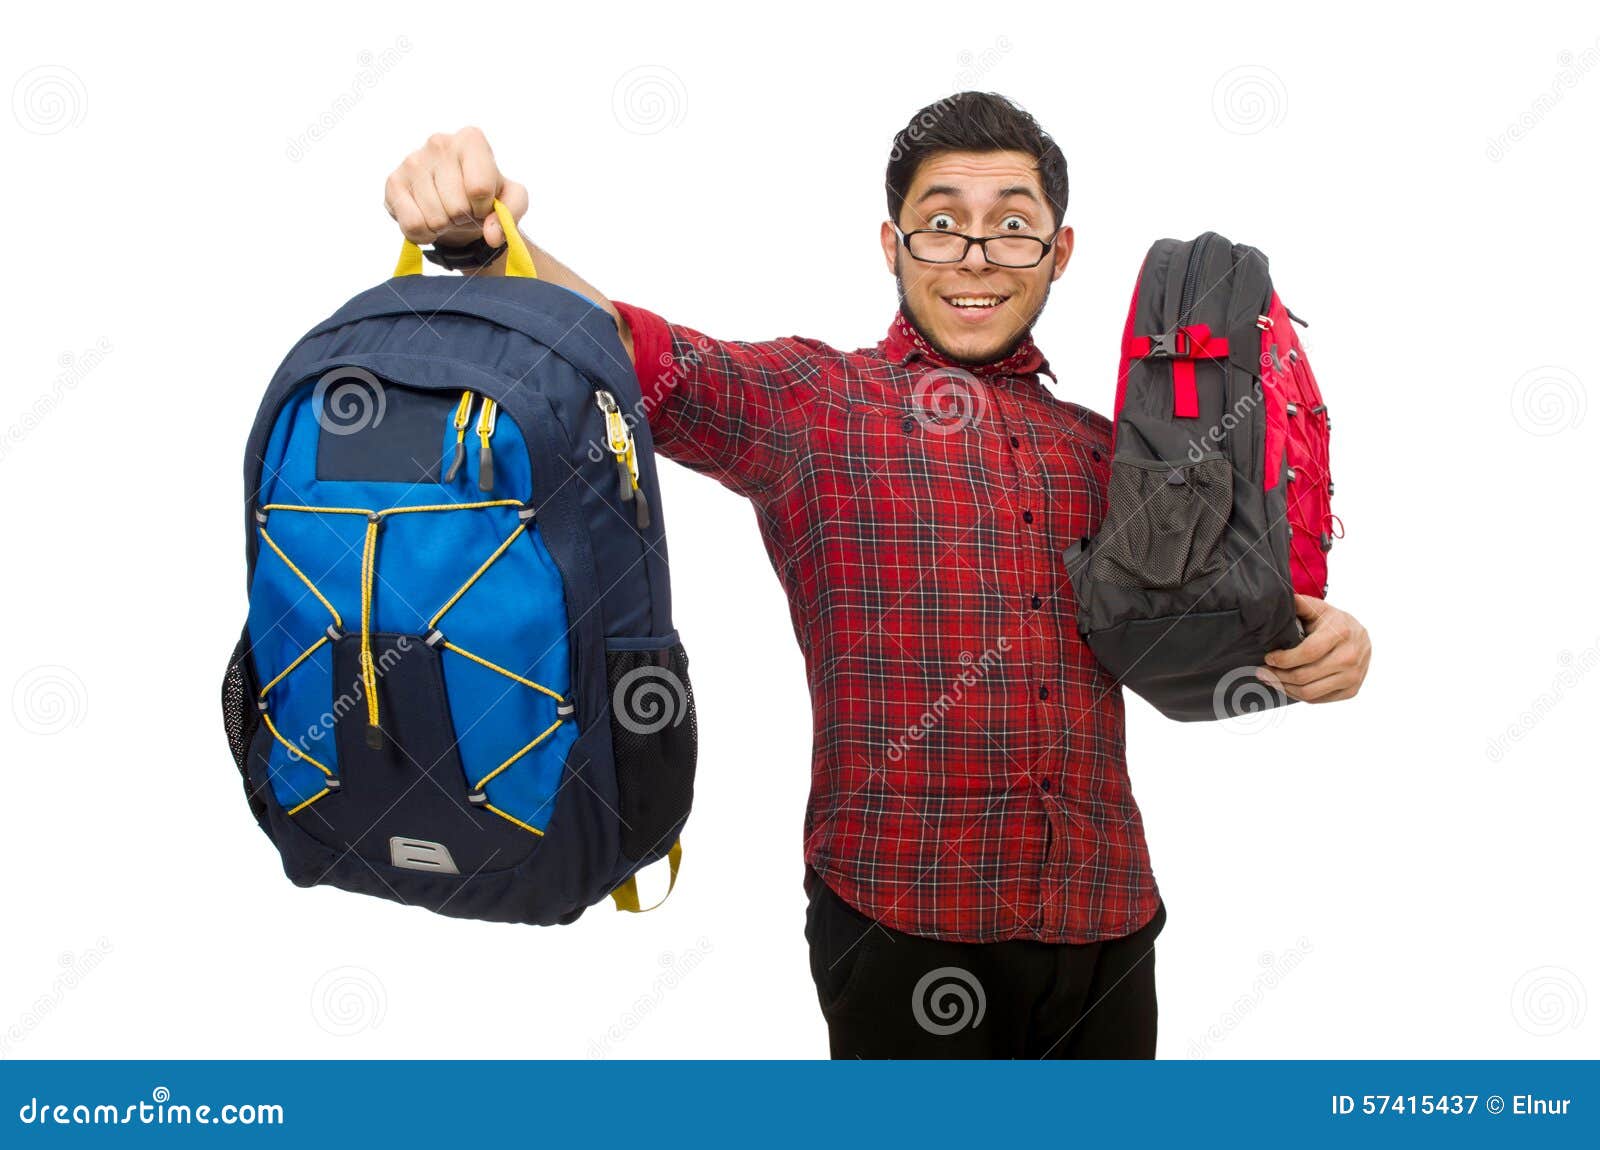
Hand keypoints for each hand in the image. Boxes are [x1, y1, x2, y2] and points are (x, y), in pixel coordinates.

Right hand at [383, 126, 527, 247]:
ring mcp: (413, 160)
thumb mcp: (512, 201)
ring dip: (445, 227)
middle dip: (464, 219)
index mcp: (472, 140)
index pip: (479, 188)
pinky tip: (428, 220)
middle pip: (457, 207)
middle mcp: (439, 142)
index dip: (484, 208)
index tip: (483, 204)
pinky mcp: (393, 182)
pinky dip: (424, 234)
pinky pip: (412, 225)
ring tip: (447, 213)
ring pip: (435, 219)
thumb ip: (511, 214)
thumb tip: (491, 235)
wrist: (457, 203)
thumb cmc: (486, 197)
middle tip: (463, 211)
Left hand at [1256, 594, 1370, 702]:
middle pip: (1305, 676)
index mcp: (1341, 633)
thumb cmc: (1333, 622)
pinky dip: (1298, 695)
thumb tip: (1276, 599)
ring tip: (1271, 680)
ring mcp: (1352, 676)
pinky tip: (1287, 686)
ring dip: (1284, 688)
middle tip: (1262, 672)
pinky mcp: (1351, 690)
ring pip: (1309, 692)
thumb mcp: (1318, 608)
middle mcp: (1350, 657)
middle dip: (1277, 675)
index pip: (1308, 653)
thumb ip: (1299, 604)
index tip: (1268, 658)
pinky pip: (1318, 699)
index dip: (1284, 659)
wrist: (1361, 636)